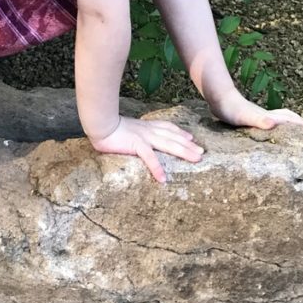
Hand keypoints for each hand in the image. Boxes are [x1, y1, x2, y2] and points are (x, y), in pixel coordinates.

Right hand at [88, 117, 204, 184]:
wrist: (100, 124)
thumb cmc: (109, 126)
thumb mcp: (127, 128)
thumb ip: (136, 131)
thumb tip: (138, 137)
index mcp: (146, 127)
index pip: (167, 128)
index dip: (180, 133)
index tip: (191, 138)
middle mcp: (149, 131)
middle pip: (173, 137)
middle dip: (189, 145)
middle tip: (202, 152)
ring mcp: (144, 137)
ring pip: (169, 144)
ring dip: (183, 152)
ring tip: (196, 160)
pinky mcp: (136, 145)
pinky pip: (149, 158)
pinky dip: (157, 168)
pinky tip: (163, 179)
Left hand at [210, 90, 302, 130]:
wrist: (219, 97)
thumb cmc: (231, 109)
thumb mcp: (245, 117)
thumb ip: (259, 120)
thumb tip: (272, 124)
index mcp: (269, 116)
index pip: (290, 119)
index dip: (302, 124)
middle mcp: (267, 115)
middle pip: (288, 117)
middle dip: (300, 123)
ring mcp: (259, 115)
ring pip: (280, 118)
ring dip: (290, 123)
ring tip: (296, 131)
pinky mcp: (251, 117)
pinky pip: (269, 121)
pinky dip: (276, 125)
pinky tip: (271, 130)